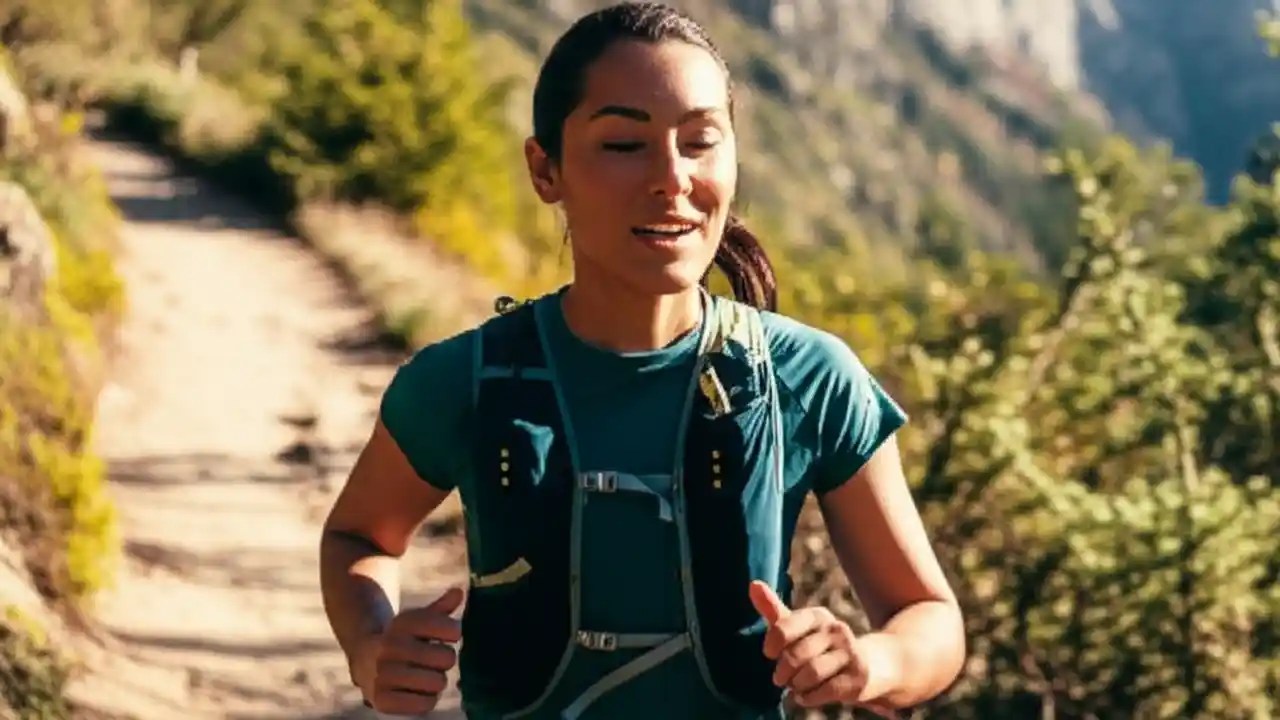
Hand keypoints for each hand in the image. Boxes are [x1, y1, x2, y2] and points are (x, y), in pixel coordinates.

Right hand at [355, 587, 464, 715]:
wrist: (365, 661)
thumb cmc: (404, 639)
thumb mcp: (419, 621)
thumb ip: (440, 609)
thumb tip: (458, 592)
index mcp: (401, 624)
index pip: (449, 628)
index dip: (454, 632)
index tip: (449, 634)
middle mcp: (389, 646)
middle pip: (447, 658)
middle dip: (445, 659)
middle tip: (432, 660)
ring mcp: (382, 674)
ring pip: (437, 682)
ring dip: (436, 681)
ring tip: (423, 676)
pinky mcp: (381, 699)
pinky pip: (425, 704)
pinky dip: (426, 700)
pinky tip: (415, 692)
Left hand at [749, 581, 897, 717]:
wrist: (871, 665)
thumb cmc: (823, 646)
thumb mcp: (798, 628)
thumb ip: (774, 610)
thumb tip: (753, 585)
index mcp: (817, 615)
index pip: (783, 627)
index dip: (772, 644)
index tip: (770, 654)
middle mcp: (836, 629)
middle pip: (796, 655)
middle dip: (783, 672)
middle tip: (781, 678)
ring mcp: (850, 652)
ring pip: (811, 673)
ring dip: (797, 685)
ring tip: (796, 686)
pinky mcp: (859, 676)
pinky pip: (826, 690)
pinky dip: (810, 697)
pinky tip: (806, 696)